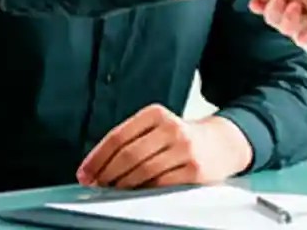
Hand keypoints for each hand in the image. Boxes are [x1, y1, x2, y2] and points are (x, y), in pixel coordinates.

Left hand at [77, 104, 251, 188]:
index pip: (117, 136)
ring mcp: (185, 149)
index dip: (97, 157)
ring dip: (122, 186)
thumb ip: (131, 141)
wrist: (222, 144)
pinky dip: (144, 191)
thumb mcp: (158, 128)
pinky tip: (136, 193)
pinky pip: (161, 185)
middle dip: (106, 174)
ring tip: (112, 190)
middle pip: (128, 155)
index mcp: (156, 113)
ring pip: (143, 172)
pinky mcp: (195, 171)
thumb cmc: (182, 138)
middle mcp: (171, 127)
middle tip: (95, 185)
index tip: (84, 173)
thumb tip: (96, 167)